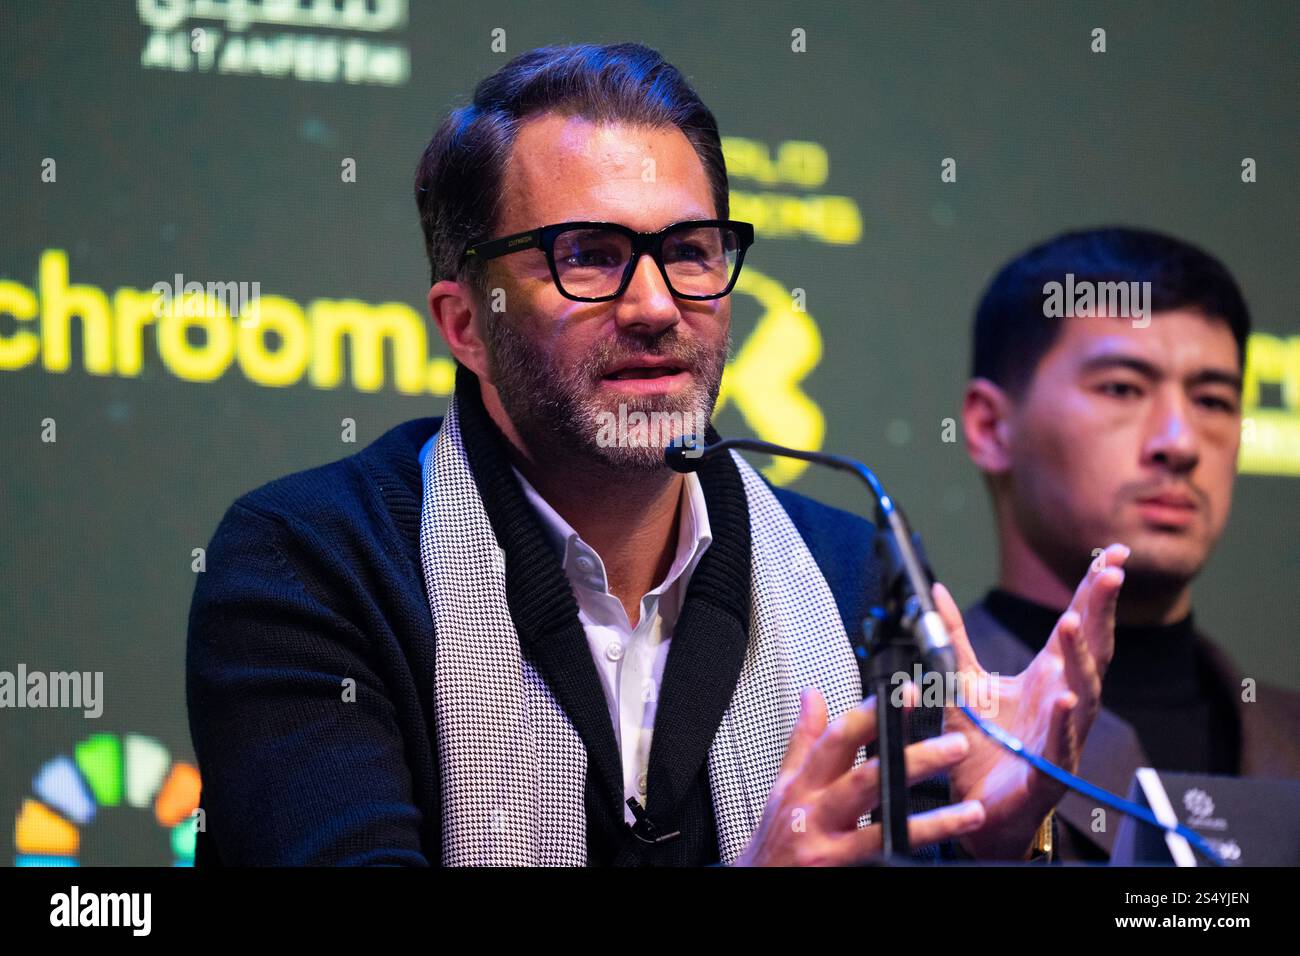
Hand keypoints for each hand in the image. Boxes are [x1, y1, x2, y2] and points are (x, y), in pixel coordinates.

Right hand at [733, 686, 986, 865]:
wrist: (755, 885)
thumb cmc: (773, 838)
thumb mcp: (783, 785)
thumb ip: (803, 739)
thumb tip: (811, 694)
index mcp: (803, 783)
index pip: (839, 738)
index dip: (873, 713)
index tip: (907, 693)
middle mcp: (815, 812)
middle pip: (866, 779)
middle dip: (912, 759)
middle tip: (956, 744)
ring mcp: (828, 848)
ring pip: (884, 828)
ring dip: (933, 821)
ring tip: (972, 811)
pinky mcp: (841, 874)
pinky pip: (883, 859)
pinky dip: (911, 853)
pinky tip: (943, 849)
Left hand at [937, 543, 1128, 858]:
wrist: (979, 807)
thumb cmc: (987, 743)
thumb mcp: (963, 681)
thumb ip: (954, 636)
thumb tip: (932, 592)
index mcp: (1051, 676)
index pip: (1081, 624)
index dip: (1095, 590)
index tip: (1112, 554)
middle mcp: (1065, 700)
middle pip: (1091, 650)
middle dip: (1100, 611)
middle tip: (1105, 575)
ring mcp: (1062, 736)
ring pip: (1082, 692)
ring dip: (1079, 658)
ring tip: (1072, 624)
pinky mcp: (1049, 771)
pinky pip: (1061, 744)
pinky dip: (1063, 721)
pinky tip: (1064, 699)